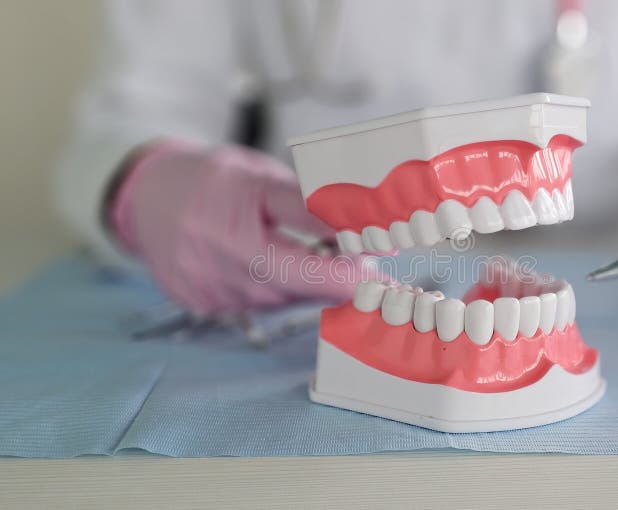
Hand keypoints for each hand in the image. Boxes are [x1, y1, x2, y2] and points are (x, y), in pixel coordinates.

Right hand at [111, 140, 357, 313]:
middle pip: (298, 283)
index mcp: (234, 222)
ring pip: (280, 297)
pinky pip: (256, 303)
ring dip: (309, 283)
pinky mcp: (200, 305)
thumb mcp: (263, 177)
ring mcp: (206, 290)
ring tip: (320, 260)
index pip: (305, 252)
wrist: (146, 196)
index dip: (350, 260)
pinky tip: (276, 268)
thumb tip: (363, 230)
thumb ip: (310, 207)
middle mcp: (217, 263)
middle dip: (339, 279)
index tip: (386, 265)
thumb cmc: (211, 179)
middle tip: (372, 273)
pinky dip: (277, 288)